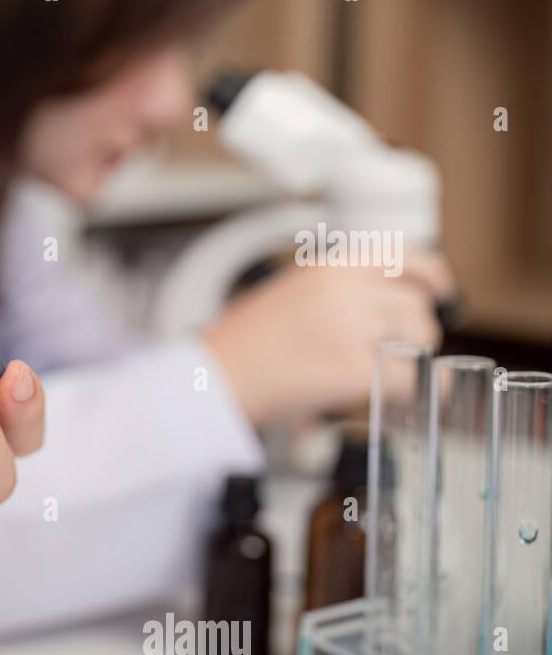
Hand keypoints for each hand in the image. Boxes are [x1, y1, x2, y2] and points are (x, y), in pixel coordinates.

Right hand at [203, 249, 453, 424]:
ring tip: (383, 376)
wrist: (212, 377)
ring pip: (417, 341)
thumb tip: (382, 307)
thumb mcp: (288, 293)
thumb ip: (336, 292)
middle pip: (416, 306)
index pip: (403, 256)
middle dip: (414, 332)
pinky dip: (412, 392)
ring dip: (410, 360)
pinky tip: (404, 398)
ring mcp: (353, 329)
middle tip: (396, 352)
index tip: (441, 288)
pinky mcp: (354, 370)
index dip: (431, 274)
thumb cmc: (239, 345)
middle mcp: (348, 290)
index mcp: (331, 266)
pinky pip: (407, 379)